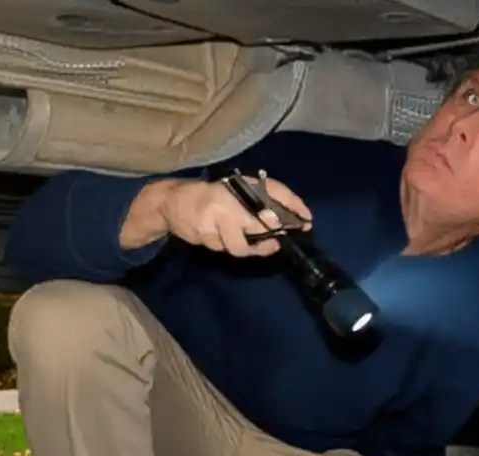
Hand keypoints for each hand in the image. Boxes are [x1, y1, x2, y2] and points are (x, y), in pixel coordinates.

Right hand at [159, 176, 312, 256]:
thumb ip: (257, 204)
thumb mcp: (234, 193)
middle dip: (269, 236)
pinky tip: (217, 235)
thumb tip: (284, 223)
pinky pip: (222, 247)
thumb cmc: (210, 199)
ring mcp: (215, 214)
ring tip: (244, 242)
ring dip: (246, 248)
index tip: (307, 219)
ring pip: (240, 244)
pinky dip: (224, 245)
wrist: (171, 202)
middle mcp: (230, 196)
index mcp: (240, 183)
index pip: (274, 188)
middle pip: (261, 222)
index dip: (293, 204)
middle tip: (275, 242)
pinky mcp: (204, 230)